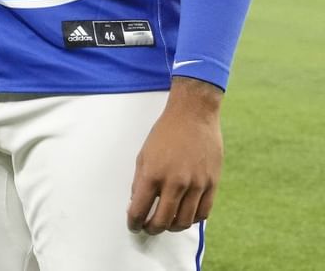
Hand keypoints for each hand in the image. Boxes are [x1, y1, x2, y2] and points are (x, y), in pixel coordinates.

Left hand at [126, 77, 223, 233]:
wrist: (193, 116)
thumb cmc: (165, 133)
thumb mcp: (143, 154)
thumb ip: (140, 180)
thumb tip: (136, 202)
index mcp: (153, 174)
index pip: (139, 209)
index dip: (134, 222)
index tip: (133, 225)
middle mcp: (175, 183)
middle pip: (162, 221)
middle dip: (152, 229)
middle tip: (148, 228)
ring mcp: (196, 185)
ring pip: (184, 221)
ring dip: (172, 227)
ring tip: (166, 224)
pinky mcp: (212, 184)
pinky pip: (203, 212)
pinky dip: (192, 219)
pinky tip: (184, 216)